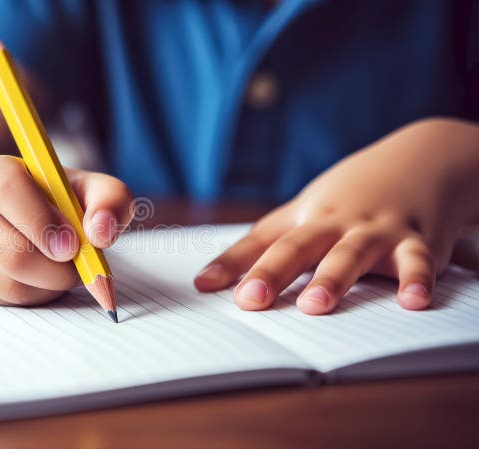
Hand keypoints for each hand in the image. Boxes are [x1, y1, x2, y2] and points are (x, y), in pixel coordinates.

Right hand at [0, 155, 133, 305]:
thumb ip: (109, 200)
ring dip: (50, 284)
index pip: (8, 190)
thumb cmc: (64, 200)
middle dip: (55, 268)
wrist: (31, 216)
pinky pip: (7, 299)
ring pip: (9, 282)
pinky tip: (46, 277)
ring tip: (64, 267)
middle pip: (10, 251)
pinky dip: (38, 295)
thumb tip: (101, 232)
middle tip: (77, 265)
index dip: (43, 222)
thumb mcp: (93, 190)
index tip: (73, 245)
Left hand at [194, 118, 478, 314]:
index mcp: (305, 220)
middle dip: (274, 273)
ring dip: (333, 278)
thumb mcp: (302, 214)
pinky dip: (417, 279)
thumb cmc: (349, 197)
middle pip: (300, 247)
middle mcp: (336, 224)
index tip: (203, 286)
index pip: (263, 243)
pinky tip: (413, 301)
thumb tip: (203, 283)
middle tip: (250, 300)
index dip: (233, 264)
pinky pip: (418, 261)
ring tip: (315, 305)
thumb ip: (256, 250)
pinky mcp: (419, 241)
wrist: (423, 160)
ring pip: (352, 253)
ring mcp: (377, 231)